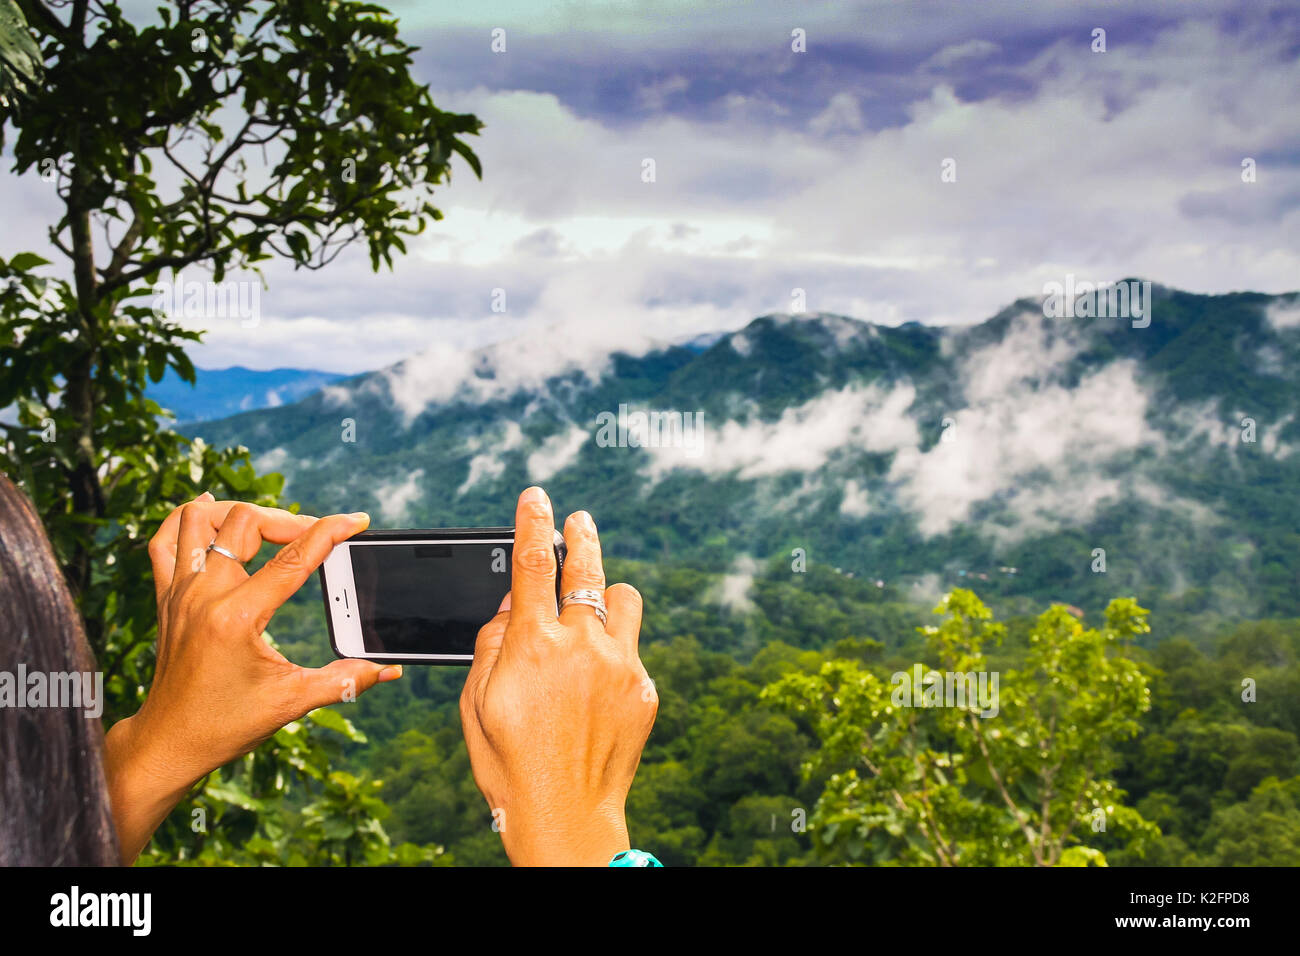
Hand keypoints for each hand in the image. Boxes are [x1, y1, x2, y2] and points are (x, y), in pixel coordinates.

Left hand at [104, 494, 401, 861]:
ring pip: (199, 520)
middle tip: (316, 535)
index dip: (330, 532)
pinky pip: (165, 541)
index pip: (292, 558)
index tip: (356, 521)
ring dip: (238, 512)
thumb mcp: (292, 702)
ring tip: (269, 523)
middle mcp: (203, 596)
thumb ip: (345, 680)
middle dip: (290, 520)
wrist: (168, 744)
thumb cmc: (226, 726)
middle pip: (246, 523)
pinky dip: (185, 519)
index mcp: (236, 617)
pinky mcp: (166, 599)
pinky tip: (210, 510)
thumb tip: (390, 669)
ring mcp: (179, 593)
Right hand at [460, 486, 657, 865]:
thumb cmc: (509, 761)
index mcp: (532, 644)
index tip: (536, 497)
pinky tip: (597, 685)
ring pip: (623, 599)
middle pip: (586, 567)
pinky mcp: (644, 688)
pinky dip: (614, 654)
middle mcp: (581, 644)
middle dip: (580, 535)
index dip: (532, 522)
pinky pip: (632, 650)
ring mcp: (620, 665)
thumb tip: (513, 602)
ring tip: (593, 610)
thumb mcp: (476, 701)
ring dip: (606, 597)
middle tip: (579, 520)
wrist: (565, 815)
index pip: (530, 563)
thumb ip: (493, 642)